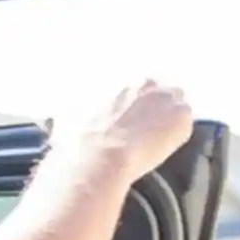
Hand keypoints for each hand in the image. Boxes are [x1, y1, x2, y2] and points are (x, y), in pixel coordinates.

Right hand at [51, 80, 193, 181]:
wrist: (97, 158)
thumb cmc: (78, 142)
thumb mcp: (67, 119)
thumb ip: (70, 115)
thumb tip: (56, 120)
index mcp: (120, 81)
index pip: (139, 86)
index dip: (137, 105)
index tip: (131, 120)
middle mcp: (146, 82)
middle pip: (163, 91)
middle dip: (158, 108)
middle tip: (147, 131)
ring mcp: (166, 98)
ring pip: (177, 106)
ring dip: (169, 121)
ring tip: (156, 142)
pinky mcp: (181, 117)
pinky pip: (184, 124)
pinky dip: (175, 136)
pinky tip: (161, 149)